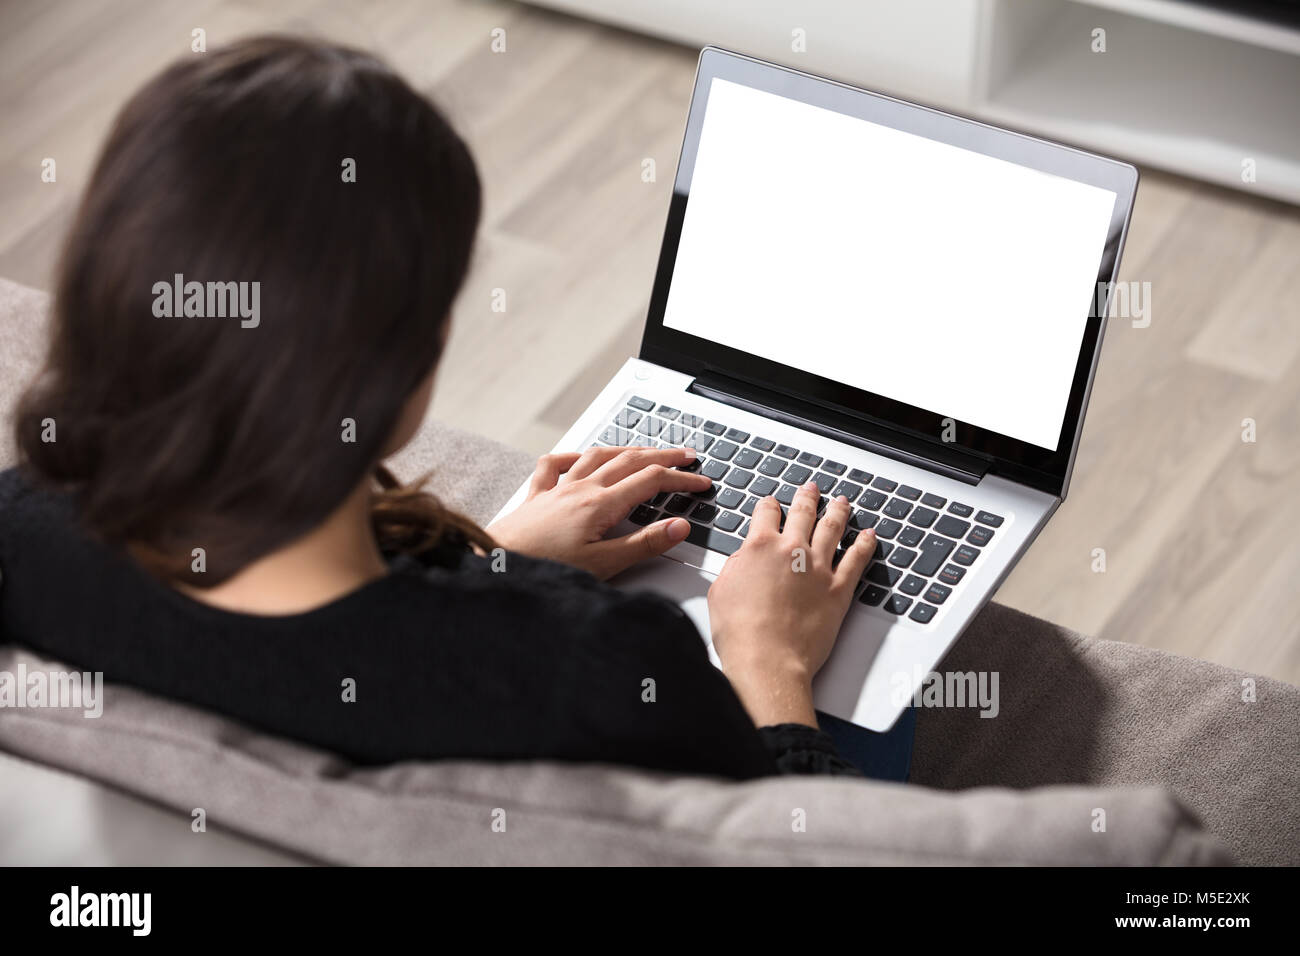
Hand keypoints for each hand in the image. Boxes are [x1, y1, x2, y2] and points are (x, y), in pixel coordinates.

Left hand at [487, 445, 710, 578]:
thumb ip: (643, 544)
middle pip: (629, 461)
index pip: (650, 482)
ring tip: (644, 449)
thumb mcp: (604, 565)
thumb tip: (678, 527)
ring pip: (597, 455)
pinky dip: (571, 455)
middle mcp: (580, 489)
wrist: (495, 566)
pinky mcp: (537, 496)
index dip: (680, 479)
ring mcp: (557, 489)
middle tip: (685, 456)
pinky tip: (578, 456)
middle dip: (661, 456)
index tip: (700, 482)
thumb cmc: (544, 569)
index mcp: (600, 505)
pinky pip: (554, 465)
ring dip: (625, 449)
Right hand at [707, 481, 876, 727]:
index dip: (769, 505)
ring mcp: (819, 568)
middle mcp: (791, 550)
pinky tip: (868, 536)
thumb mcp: (720, 592)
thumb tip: (743, 560)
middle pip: (803, 512)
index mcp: (759, 547)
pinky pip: (857, 560)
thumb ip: (734, 568)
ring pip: (833, 528)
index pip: (766, 513)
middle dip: (807, 497)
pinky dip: (865, 545)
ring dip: (838, 511)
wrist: (767, 660)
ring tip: (842, 502)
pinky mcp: (838, 590)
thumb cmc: (741, 634)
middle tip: (811, 489)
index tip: (772, 504)